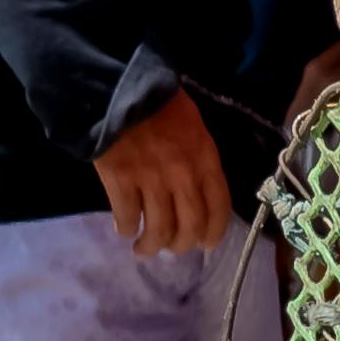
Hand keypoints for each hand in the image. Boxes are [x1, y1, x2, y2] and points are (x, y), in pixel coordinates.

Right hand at [97, 94, 234, 258]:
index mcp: (206, 162)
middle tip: (170, 249)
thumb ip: (200, 162)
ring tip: (142, 249)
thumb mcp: (196, 130)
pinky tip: (123, 229)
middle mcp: (183, 176)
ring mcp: (151, 180)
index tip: (204, 245)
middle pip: (189, 226)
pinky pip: (126, 215)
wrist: (122, 91)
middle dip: (180, 245)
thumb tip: (195, 192)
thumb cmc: (162, 106)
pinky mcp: (121, 179)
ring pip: (158, 228)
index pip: (218, 209)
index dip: (213, 233)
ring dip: (150, 245)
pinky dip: (126, 227)